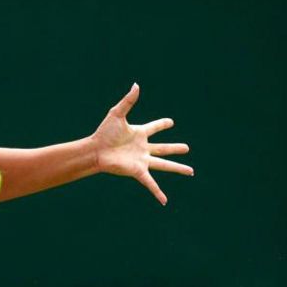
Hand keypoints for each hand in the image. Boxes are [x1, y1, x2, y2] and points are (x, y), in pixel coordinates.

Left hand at [91, 83, 192, 204]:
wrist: (95, 150)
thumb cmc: (103, 132)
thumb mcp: (117, 114)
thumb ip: (128, 101)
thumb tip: (136, 85)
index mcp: (139, 134)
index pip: (154, 128)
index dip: (162, 124)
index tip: (170, 122)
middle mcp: (143, 148)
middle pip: (164, 148)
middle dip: (175, 148)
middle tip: (187, 148)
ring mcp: (142, 160)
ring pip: (164, 165)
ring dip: (177, 168)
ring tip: (191, 171)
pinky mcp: (138, 171)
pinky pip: (150, 183)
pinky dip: (157, 192)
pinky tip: (164, 201)